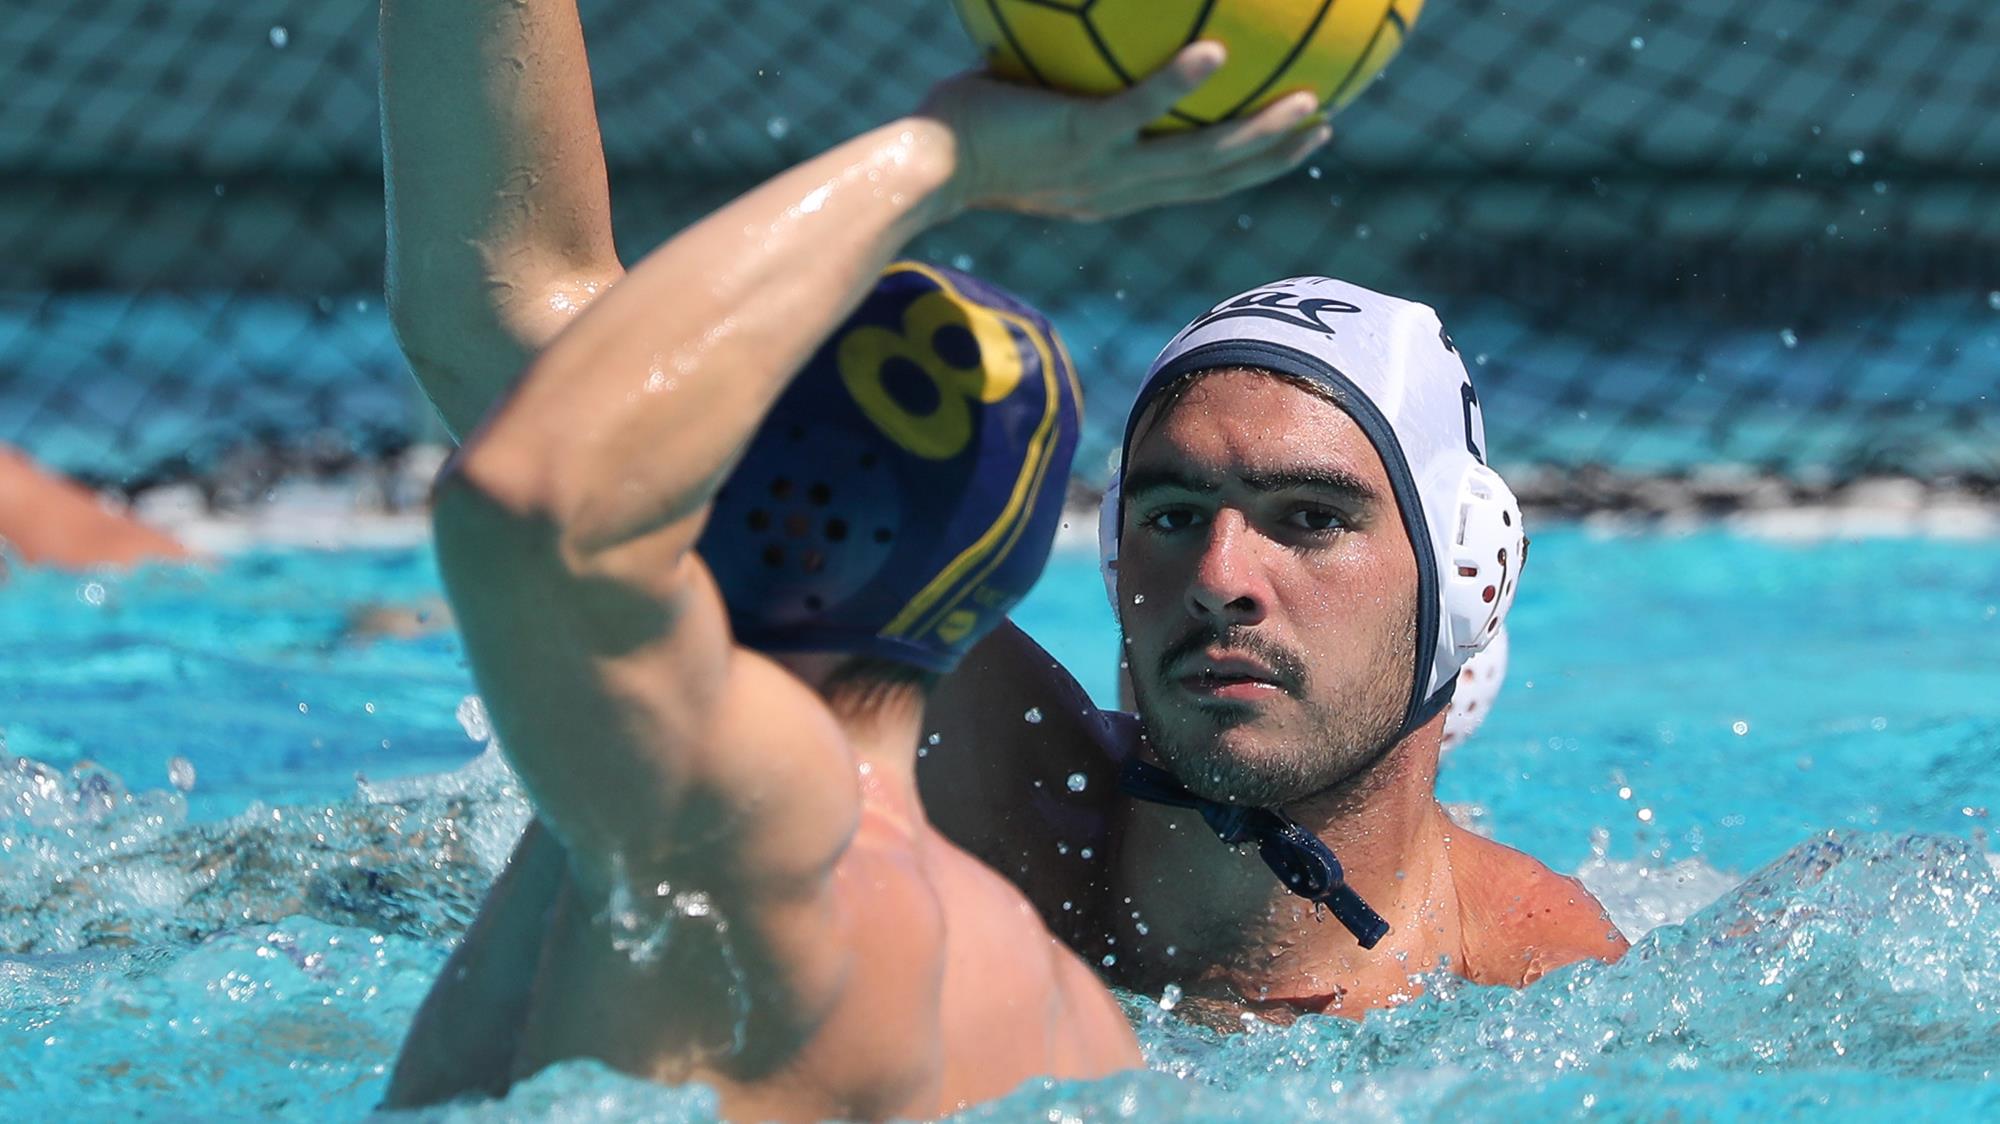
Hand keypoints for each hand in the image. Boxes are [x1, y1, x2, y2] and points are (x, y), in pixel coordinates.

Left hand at [920, 43, 1330, 220]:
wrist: (923, 168)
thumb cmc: (959, 136)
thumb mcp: (1027, 113)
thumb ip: (1064, 87)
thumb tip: (1078, 30)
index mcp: (1111, 189)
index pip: (1194, 184)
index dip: (1248, 167)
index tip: (1289, 144)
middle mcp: (1115, 190)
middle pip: (1216, 179)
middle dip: (1274, 156)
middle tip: (1325, 123)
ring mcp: (1100, 169)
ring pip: (1199, 158)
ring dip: (1256, 132)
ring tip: (1307, 98)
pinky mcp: (1077, 139)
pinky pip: (1138, 108)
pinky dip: (1178, 83)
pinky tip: (1216, 48)